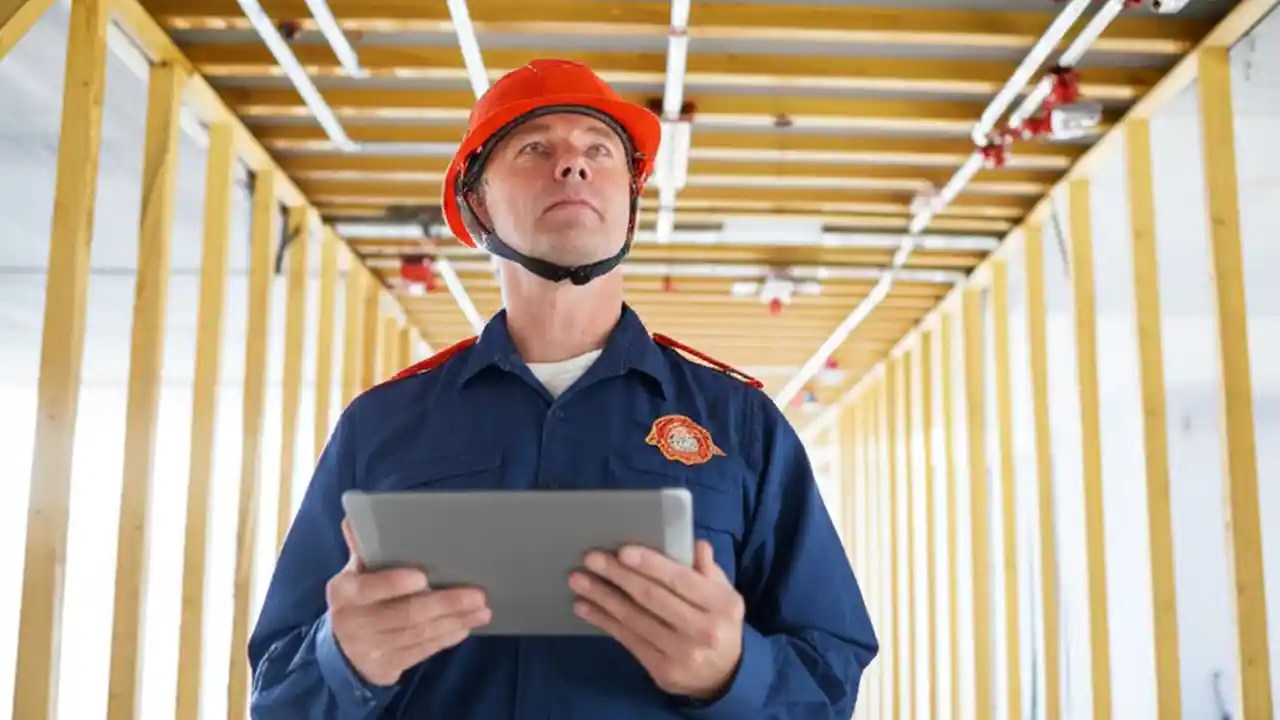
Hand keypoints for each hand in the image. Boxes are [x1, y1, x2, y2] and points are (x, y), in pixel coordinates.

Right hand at [325, 517, 491, 685]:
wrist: (344, 652)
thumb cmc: (357, 601)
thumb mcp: (353, 575)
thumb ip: (362, 549)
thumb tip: (354, 518)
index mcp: (344, 594)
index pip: (369, 588)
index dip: (394, 584)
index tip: (423, 577)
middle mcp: (355, 623)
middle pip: (406, 614)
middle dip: (445, 604)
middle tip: (477, 594)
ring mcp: (372, 649)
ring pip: (420, 634)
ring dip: (455, 621)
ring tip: (482, 609)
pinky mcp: (388, 666)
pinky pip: (423, 651)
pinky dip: (447, 637)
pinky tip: (466, 626)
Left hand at [569, 540, 744, 700]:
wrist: (723, 676)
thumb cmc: (717, 622)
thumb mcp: (724, 593)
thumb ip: (708, 569)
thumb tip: (694, 545)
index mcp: (722, 605)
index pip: (681, 580)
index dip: (650, 565)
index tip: (623, 551)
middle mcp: (703, 631)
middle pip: (652, 598)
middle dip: (618, 575)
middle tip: (591, 558)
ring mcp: (681, 654)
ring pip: (634, 619)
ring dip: (602, 597)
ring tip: (579, 580)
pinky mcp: (661, 670)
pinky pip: (627, 639)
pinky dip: (603, 621)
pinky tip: (584, 607)